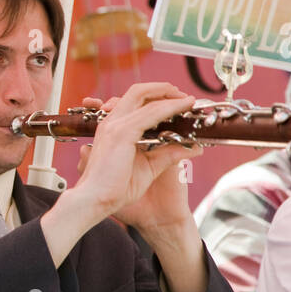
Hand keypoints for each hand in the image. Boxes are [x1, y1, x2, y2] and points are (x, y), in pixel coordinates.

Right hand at [69, 84, 201, 228]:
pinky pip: (150, 113)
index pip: (134, 100)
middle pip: (138, 91)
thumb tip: (194, 147)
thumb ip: (168, 154)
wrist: (96, 202)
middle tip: (183, 95)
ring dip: (169, 95)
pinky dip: (169, 108)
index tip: (176, 100)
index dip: (156, 96)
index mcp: (113, 128)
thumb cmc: (115, 189)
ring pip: (145, 97)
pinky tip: (183, 108)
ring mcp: (114, 126)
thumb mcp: (149, 167)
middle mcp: (112, 122)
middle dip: (163, 89)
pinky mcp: (121, 134)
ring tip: (187, 100)